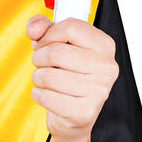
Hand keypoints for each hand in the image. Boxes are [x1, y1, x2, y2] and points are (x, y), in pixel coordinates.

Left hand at [25, 14, 119, 141]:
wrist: (74, 114)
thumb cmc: (67, 73)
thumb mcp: (56, 43)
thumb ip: (42, 27)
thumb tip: (34, 29)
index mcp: (104, 45)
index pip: (71, 27)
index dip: (49, 34)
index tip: (44, 43)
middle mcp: (107, 67)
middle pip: (56, 52)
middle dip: (39, 58)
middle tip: (41, 64)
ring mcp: (99, 91)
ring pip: (48, 76)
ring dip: (37, 77)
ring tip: (44, 80)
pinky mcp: (85, 112)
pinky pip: (47, 97)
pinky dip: (38, 94)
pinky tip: (46, 94)